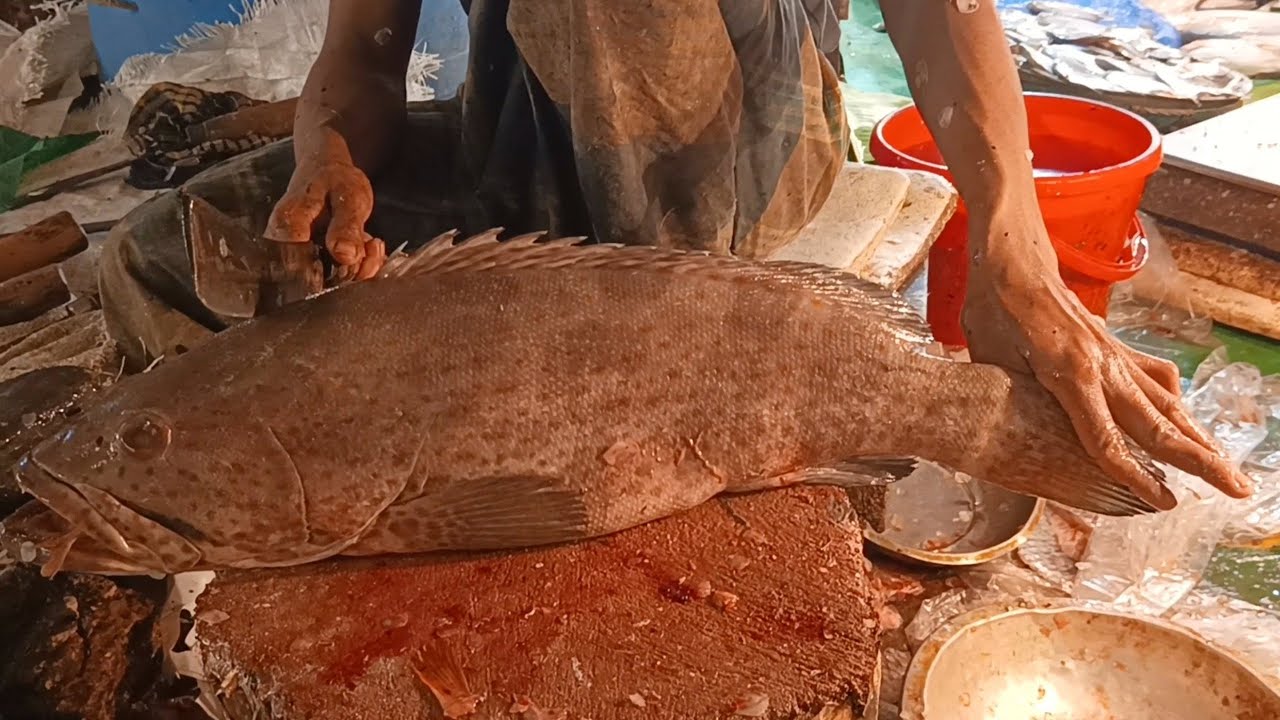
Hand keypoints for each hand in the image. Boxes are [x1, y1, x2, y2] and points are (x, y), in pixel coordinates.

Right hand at [264, 152, 385, 281]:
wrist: (330, 173)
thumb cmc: (334, 180)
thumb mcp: (347, 197)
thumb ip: (346, 227)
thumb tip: (345, 256)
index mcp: (286, 228)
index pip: (302, 269)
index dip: (335, 272)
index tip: (359, 256)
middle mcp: (287, 247)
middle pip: (318, 281)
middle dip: (354, 271)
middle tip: (371, 247)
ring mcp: (301, 257)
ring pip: (332, 281)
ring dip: (360, 268)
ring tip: (371, 242)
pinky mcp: (316, 261)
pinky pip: (340, 276)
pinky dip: (361, 267)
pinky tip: (369, 248)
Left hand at [961, 213, 1251, 508]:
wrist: (1013, 256)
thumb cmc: (992, 309)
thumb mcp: (989, 360)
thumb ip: (1007, 399)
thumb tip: (1006, 437)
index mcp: (1069, 375)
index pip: (1106, 440)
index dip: (1136, 476)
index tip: (1163, 502)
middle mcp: (1102, 366)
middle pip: (1158, 424)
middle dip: (1201, 461)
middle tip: (1240, 489)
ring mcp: (1113, 353)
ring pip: (1167, 402)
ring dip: (1200, 437)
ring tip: (1226, 466)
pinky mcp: (1114, 344)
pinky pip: (1155, 378)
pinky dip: (1176, 403)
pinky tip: (1186, 419)